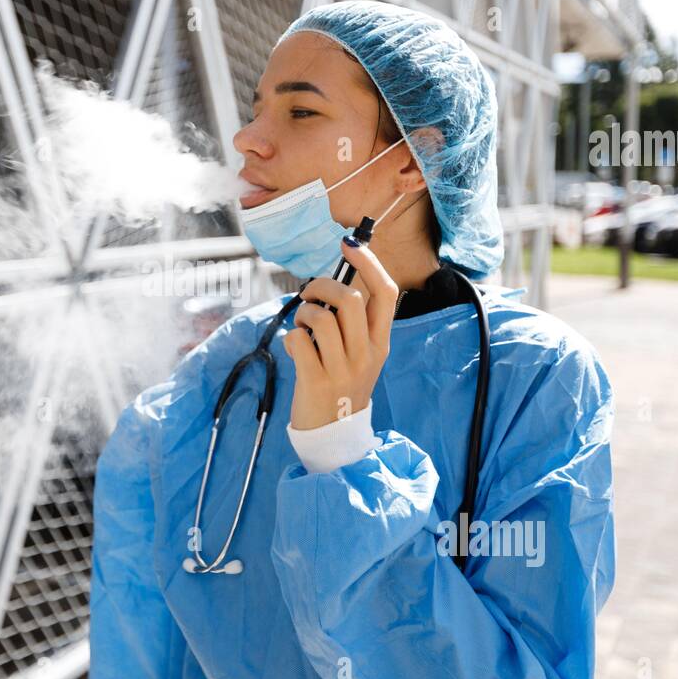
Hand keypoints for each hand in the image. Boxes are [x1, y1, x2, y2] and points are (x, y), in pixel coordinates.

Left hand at [283, 239, 398, 430]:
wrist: (334, 434)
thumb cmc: (342, 385)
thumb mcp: (361, 355)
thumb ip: (355, 323)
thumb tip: (338, 282)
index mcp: (381, 343)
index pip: (386, 293)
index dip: (368, 262)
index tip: (349, 244)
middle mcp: (365, 354)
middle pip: (350, 299)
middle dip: (323, 285)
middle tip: (310, 295)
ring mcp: (342, 369)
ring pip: (321, 318)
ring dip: (304, 312)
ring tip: (302, 324)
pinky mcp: (316, 381)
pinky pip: (299, 340)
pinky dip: (292, 336)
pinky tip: (295, 346)